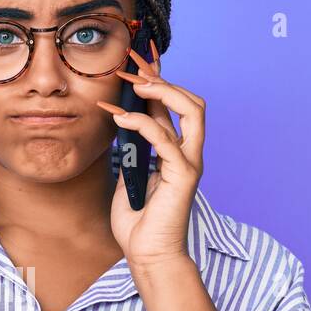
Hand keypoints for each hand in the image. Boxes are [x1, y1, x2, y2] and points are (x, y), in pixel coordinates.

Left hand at [95, 38, 208, 270]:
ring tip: (133, 83)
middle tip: (132, 62)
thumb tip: (119, 118)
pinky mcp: (184, 176)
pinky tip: (119, 119)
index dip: (157, 78)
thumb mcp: (127, 174)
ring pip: (191, 110)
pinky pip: (166, 140)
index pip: (171, 104)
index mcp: (174, 150)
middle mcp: (187, 152)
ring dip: (161, 91)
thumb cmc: (137, 221)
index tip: (138, 56)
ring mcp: (189, 162)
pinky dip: (142, 124)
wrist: (148, 254)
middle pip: (189, 100)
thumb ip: (130, 148)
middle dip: (162, 77)